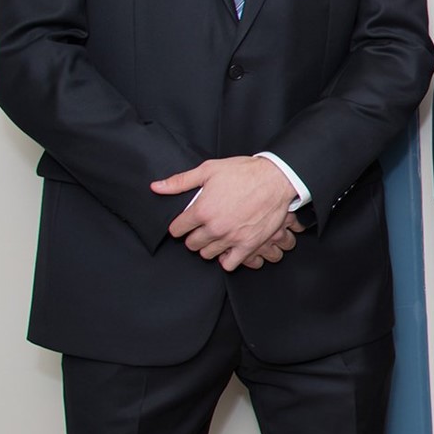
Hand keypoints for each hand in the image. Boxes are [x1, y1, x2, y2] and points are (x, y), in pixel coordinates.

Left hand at [153, 158, 298, 271]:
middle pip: (192, 244)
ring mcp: (231, 238)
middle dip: (194, 236)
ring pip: (207, 254)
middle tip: (203, 228)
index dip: (180, 225)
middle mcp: (214, 227)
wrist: (277, 178)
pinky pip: (229, 264)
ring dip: (209, 246)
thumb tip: (156, 187)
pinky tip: (229, 248)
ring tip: (216, 236)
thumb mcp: (209, 170)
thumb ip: (180, 181)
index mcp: (202, 210)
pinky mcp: (248, 245)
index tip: (186, 223)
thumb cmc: (245, 172)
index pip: (177, 229)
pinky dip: (226, 259)